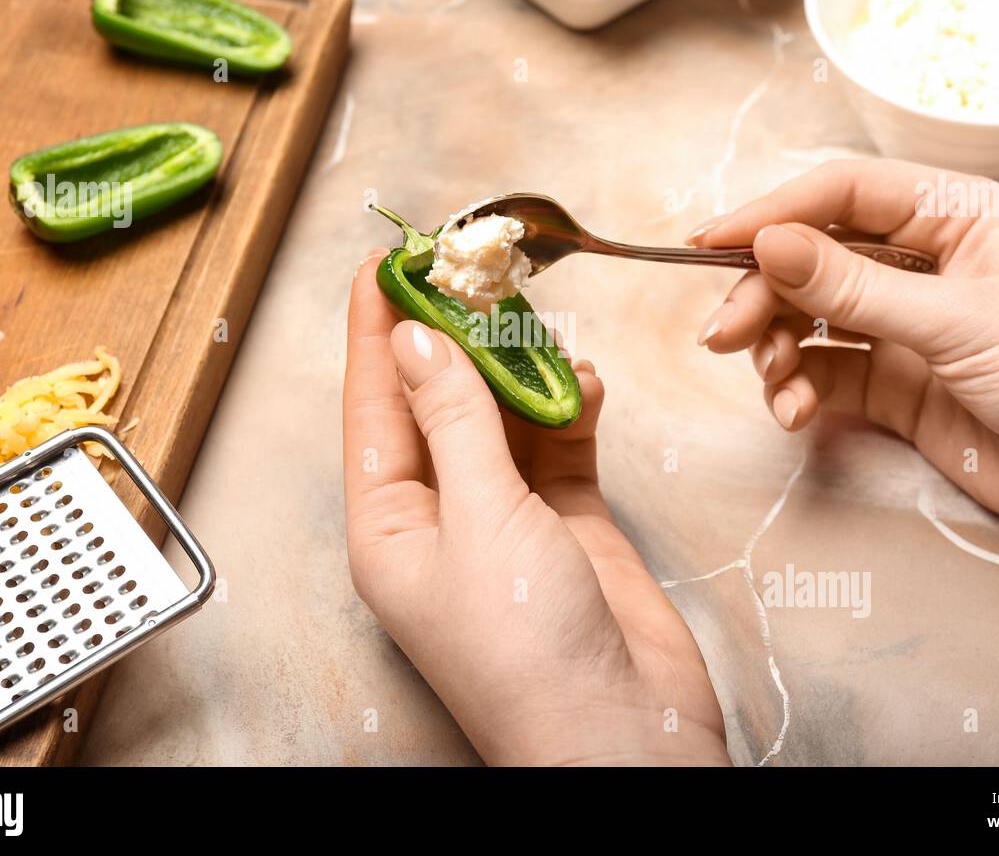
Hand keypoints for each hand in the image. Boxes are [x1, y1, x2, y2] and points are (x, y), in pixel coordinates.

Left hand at [343, 254, 728, 765]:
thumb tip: (417, 341)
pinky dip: (571, 408)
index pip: (373, 408)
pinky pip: (559, 444)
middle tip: (475, 271)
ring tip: (536, 319)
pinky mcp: (566, 521)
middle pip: (438, 403)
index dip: (377, 332)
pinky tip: (584, 384)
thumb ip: (455, 421)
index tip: (384, 264)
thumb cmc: (529, 653)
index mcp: (390, 527)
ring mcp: (507, 518)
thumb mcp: (480, 519)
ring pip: (503, 416)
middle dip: (457, 337)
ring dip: (521, 369)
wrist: (625, 734)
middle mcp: (441, 517)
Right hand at [689, 159, 998, 569]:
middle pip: (810, 259)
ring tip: (773, 383)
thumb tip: (767, 244)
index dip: (771, 213)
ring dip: (774, 348)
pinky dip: (797, 390)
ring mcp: (901, 326)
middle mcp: (918, 263)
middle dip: (762, 294)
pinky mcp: (892, 385)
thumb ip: (854, 288)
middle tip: (723, 335)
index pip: (840, 194)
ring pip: (806, 317)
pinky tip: (796, 412)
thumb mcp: (956, 321)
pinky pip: (822, 372)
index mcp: (949, 216)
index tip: (709, 244)